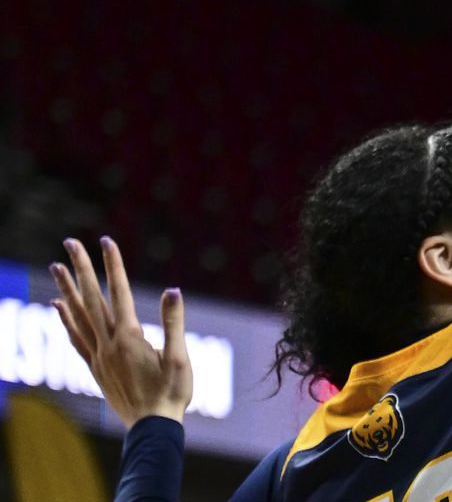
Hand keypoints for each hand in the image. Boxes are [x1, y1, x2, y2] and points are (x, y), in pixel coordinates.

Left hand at [50, 236, 192, 426]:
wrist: (151, 427)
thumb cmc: (171, 392)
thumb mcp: (180, 357)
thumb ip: (173, 322)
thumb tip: (173, 291)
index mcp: (130, 337)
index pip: (119, 292)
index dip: (113, 265)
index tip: (106, 241)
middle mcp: (108, 343)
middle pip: (91, 299)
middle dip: (81, 268)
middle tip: (69, 243)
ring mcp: (98, 355)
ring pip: (77, 315)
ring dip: (66, 289)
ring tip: (56, 267)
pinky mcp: (95, 367)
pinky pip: (74, 338)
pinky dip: (64, 319)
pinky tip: (57, 306)